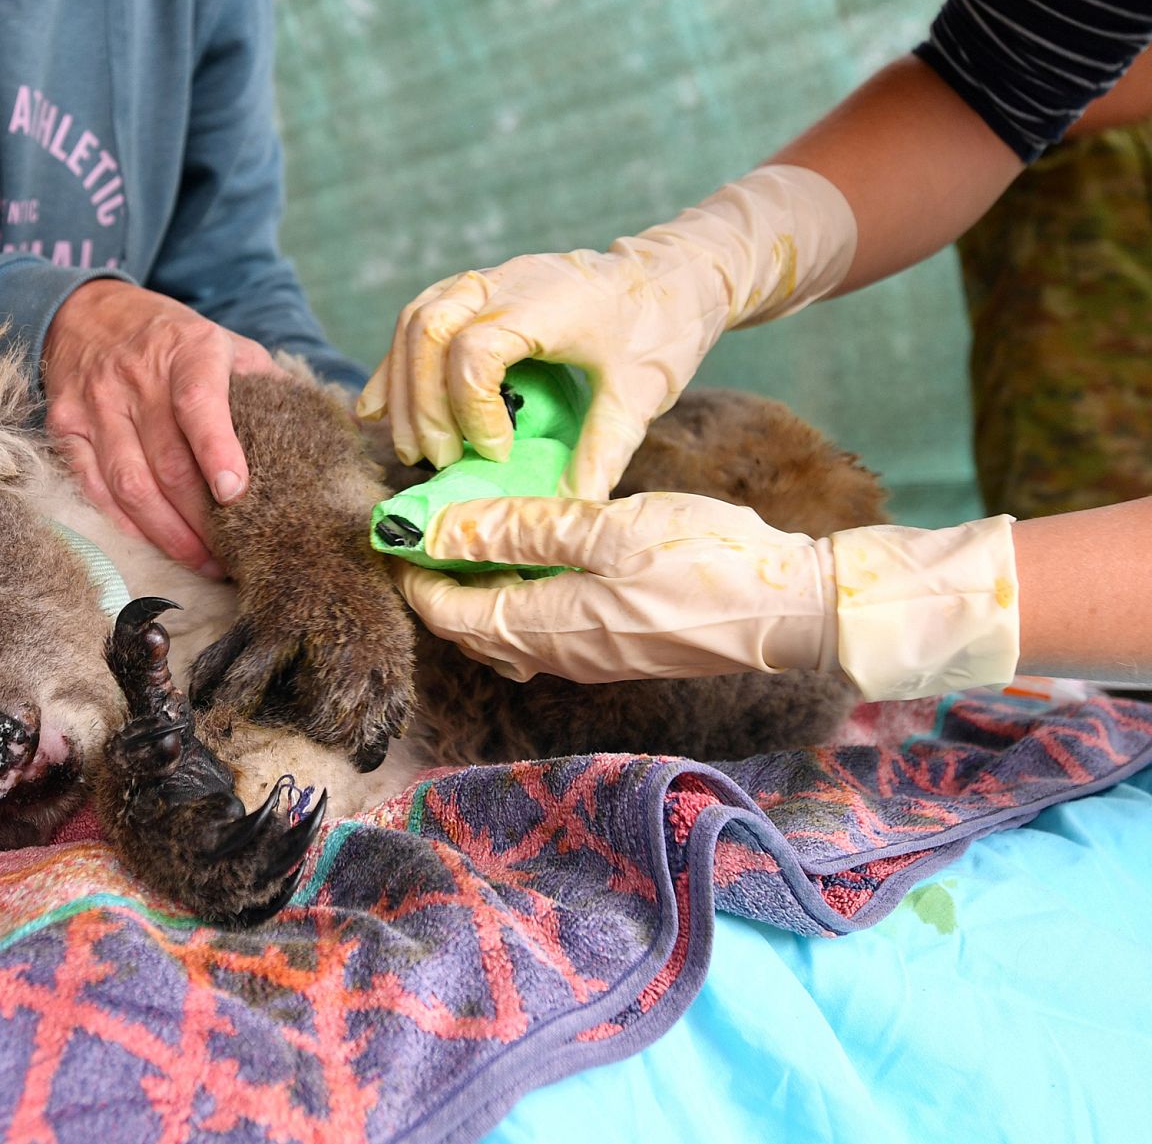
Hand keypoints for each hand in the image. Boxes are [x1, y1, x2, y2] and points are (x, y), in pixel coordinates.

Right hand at [43, 280, 279, 575]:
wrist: (86, 311)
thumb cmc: (170, 337)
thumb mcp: (222, 339)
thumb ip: (264, 381)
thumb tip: (316, 428)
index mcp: (188, 351)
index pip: (199, 402)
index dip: (217, 449)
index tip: (235, 491)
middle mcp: (137, 377)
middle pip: (168, 461)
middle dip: (202, 519)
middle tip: (235, 555)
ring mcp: (96, 403)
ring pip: (130, 483)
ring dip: (167, 532)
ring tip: (201, 560)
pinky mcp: (65, 426)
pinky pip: (93, 486)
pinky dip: (124, 522)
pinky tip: (153, 541)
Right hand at [357, 166, 857, 498]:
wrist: (674, 271)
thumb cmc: (662, 329)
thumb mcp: (640, 396)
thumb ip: (602, 453)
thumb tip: (568, 512)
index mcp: (545, 303)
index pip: (475, 351)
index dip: (472, 410)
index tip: (498, 454)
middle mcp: (505, 283)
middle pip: (427, 331)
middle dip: (422, 405)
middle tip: (440, 462)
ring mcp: (486, 280)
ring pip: (413, 321)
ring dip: (402, 387)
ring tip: (412, 448)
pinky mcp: (478, 290)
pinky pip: (418, 319)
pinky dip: (396, 366)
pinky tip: (379, 408)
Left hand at [396, 492, 1019, 701]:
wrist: (791, 609)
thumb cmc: (705, 561)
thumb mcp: (607, 527)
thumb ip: (522, 526)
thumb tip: (442, 527)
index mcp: (548, 626)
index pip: (450, 612)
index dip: (413, 574)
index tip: (392, 530)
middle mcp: (559, 654)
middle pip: (470, 627)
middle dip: (435, 582)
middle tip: (418, 529)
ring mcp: (588, 657)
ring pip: (505, 630)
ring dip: (475, 589)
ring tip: (464, 534)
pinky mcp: (615, 647)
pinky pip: (540, 629)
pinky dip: (515, 594)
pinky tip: (527, 553)